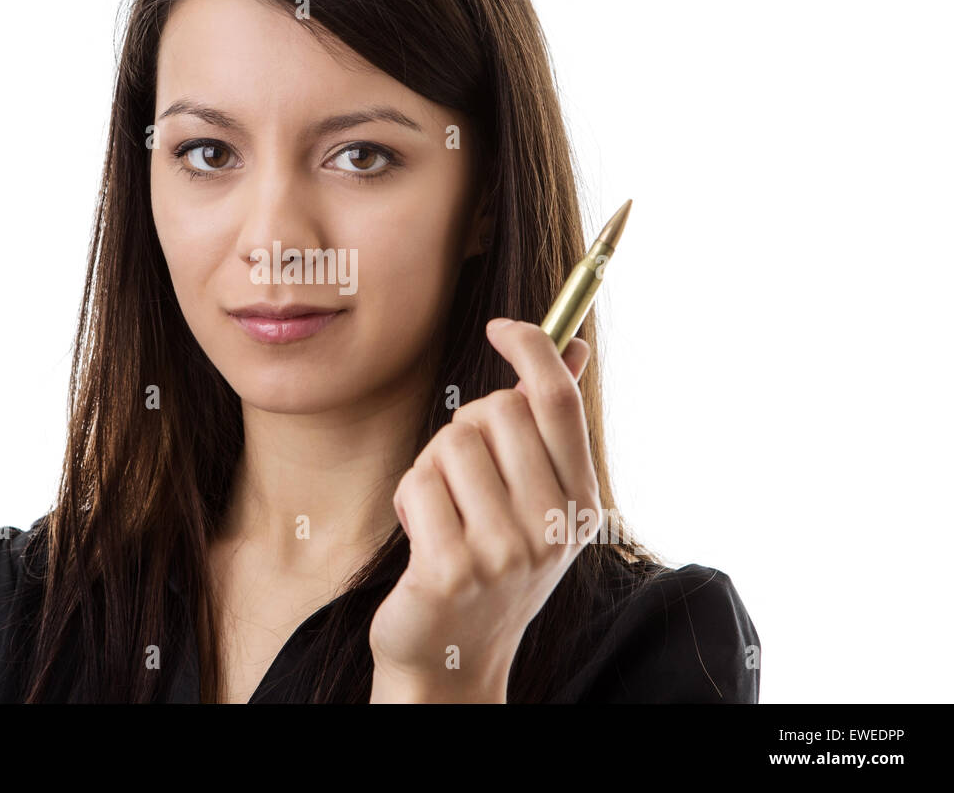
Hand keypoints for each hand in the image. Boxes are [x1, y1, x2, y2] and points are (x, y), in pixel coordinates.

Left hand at [369, 318, 601, 702]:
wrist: (453, 661)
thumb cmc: (490, 567)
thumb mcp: (537, 502)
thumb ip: (552, 429)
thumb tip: (571, 347)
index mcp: (581, 500)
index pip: (559, 400)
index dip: (531, 347)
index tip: (500, 327)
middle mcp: (552, 526)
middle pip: (497, 410)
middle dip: (465, 425)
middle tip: (461, 470)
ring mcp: (505, 551)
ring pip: (450, 443)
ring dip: (431, 468)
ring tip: (441, 511)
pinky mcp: (452, 569)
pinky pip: (416, 484)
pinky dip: (408, 499)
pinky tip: (421, 535)